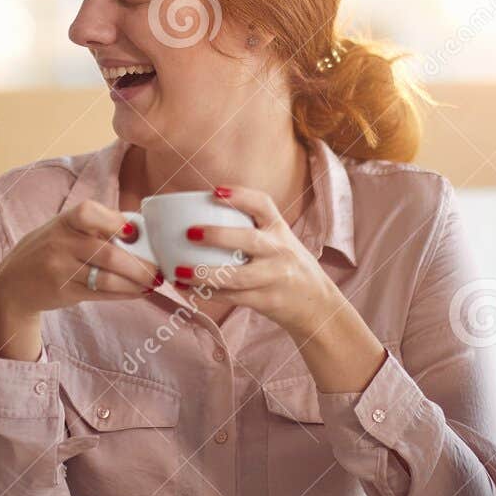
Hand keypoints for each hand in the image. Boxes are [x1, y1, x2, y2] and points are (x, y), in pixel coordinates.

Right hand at [0, 200, 158, 360]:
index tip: (133, 232)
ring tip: (153, 283)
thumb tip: (142, 232)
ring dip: (136, 283)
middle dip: (139, 265)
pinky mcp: (64, 292)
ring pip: (107, 278)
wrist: (14, 282)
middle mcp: (60, 244)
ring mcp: (61, 270)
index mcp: (64, 222)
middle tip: (159, 270)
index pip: (88, 213)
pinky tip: (138, 292)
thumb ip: (95, 227)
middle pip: (107, 254)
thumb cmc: (49, 250)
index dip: (113, 221)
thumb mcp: (63, 229)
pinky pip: (101, 295)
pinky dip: (124, 294)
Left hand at [170, 185, 329, 337]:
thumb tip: (201, 212)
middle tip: (190, 232)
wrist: (316, 304)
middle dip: (218, 236)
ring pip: (236, 276)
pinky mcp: (266, 300)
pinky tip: (184, 288)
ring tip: (178, 271)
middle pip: (250, 240)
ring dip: (204, 274)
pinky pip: (231, 297)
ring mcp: (274, 277)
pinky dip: (206, 293)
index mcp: (280, 229)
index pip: (263, 205)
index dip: (239, 196)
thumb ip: (252, 228)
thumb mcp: (279, 239)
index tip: (215, 191)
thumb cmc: (286, 265)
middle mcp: (279, 250)